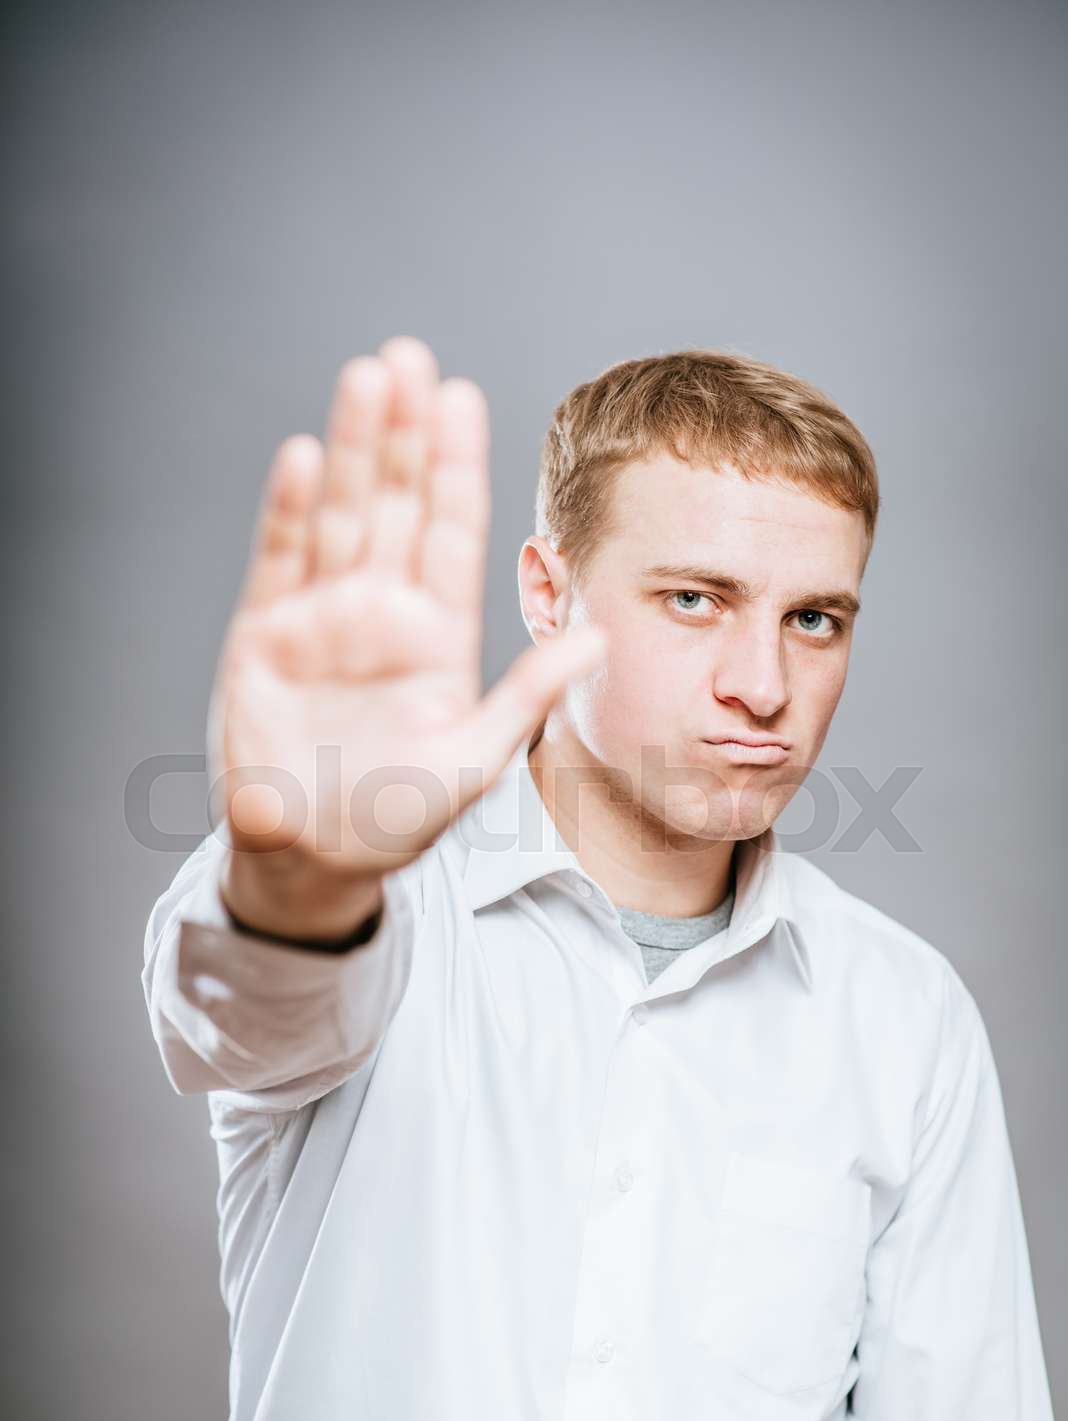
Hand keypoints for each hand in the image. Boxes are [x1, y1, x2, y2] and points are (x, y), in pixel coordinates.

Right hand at [207, 336, 604, 932]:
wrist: (315, 860)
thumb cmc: (398, 817)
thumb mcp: (475, 759)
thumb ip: (528, 693)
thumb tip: (599, 636)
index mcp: (438, 635)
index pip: (451, 532)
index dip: (456, 465)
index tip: (463, 398)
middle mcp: (382, 612)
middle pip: (397, 505)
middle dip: (405, 433)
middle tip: (410, 355)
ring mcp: (322, 619)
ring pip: (343, 515)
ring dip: (355, 449)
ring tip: (366, 379)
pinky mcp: (263, 636)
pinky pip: (280, 561)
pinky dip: (291, 511)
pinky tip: (307, 457)